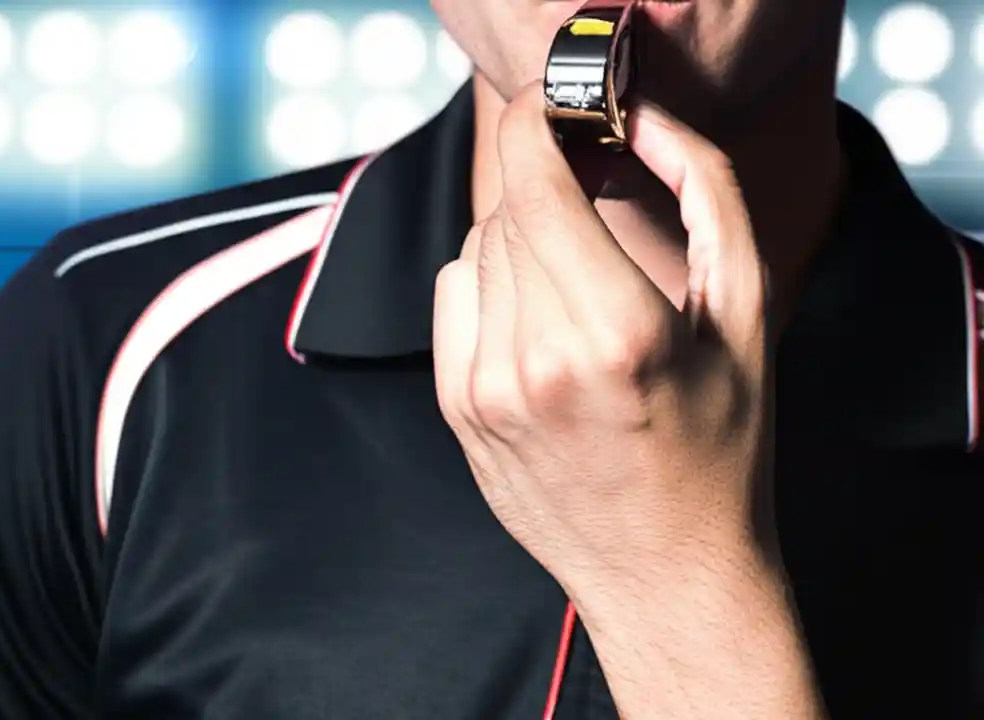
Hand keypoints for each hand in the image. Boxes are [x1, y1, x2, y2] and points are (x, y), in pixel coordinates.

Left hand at [432, 83, 772, 601]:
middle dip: (547, 187)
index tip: (553, 109)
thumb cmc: (721, 444)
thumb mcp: (745, 313)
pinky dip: (491, 283)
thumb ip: (704, 193)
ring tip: (579, 286)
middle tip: (592, 199)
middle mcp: (537, 360)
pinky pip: (454, 294)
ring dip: (523, 239)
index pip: (536, 182)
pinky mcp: (458, 409)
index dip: (536, 125)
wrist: (666, 571)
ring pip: (478, 250)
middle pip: (509, 212)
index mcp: (617, 332)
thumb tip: (644, 117)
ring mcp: (486, 389)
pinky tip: (539, 319)